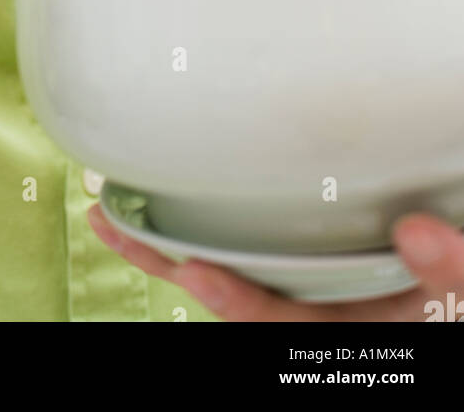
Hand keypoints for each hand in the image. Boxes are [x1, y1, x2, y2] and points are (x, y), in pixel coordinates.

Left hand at [88, 205, 463, 320]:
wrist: (446, 296)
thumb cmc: (447, 298)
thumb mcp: (456, 295)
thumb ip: (447, 273)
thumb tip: (417, 231)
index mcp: (336, 329)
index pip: (273, 320)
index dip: (232, 300)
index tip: (191, 268)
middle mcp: (308, 314)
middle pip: (225, 294)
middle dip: (165, 263)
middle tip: (108, 222)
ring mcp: (298, 291)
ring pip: (225, 272)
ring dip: (167, 245)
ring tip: (113, 211)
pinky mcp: (297, 269)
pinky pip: (242, 256)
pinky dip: (200, 234)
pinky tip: (169, 208)